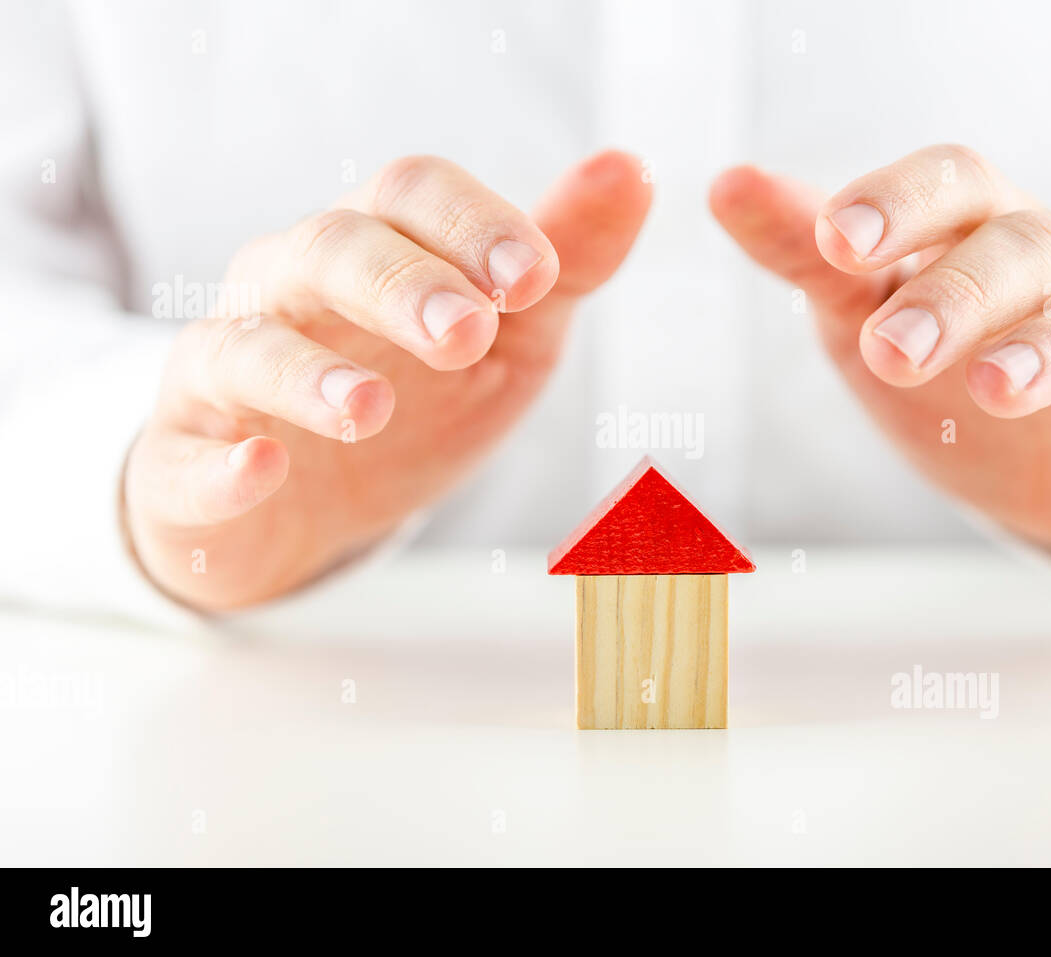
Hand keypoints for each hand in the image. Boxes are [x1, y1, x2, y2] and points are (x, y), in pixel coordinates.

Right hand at [125, 151, 651, 609]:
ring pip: (247, 345)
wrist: (315, 509)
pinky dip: (217, 465)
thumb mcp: (510, 332)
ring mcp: (229, 371)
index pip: (411, 194)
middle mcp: (292, 287)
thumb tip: (631, 170)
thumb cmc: (419, 400)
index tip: (537, 278)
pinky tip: (260, 469)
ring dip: (305, 372)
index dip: (473, 225)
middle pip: (330, 250)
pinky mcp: (188, 458)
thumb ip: (566, 260)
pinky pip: (186, 456)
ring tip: (370, 411)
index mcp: (377, 245)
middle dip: (400, 285)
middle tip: (466, 333)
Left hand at [712, 145, 1050, 589]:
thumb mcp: (876, 319)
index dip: (900, 204)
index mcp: (996, 241)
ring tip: (991, 387)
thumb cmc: (975, 385)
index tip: (835, 242)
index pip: (960, 186)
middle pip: (1032, 246)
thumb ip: (810, 258)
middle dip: (959, 290)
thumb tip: (729, 183)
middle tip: (888, 349)